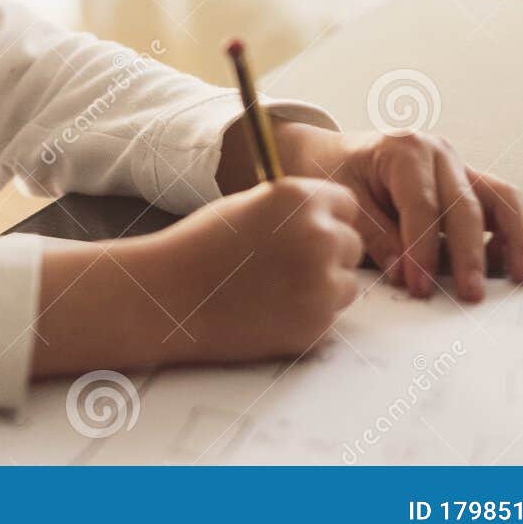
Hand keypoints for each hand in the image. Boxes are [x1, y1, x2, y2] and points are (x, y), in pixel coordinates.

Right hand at [145, 177, 364, 363]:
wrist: (170, 296)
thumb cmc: (201, 247)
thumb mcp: (248, 206)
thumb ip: (291, 209)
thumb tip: (326, 216)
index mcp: (300, 199)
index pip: (347, 205)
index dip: (328, 218)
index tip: (309, 230)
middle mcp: (319, 236)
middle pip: (352, 244)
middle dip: (328, 254)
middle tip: (287, 264)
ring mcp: (321, 284)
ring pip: (346, 283)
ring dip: (323, 286)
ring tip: (275, 287)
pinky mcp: (316, 324)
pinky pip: (330, 316)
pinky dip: (308, 314)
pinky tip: (270, 308)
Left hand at [268, 121, 522, 301]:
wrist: (334, 152)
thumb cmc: (335, 173)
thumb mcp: (341, 200)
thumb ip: (374, 235)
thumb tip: (405, 274)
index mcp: (403, 149)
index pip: (422, 206)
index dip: (424, 250)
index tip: (419, 287)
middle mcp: (438, 152)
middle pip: (465, 206)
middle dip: (468, 255)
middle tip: (469, 295)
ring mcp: (458, 165)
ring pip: (500, 198)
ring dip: (514, 239)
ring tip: (522, 277)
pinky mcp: (468, 181)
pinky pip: (500, 203)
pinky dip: (512, 232)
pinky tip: (513, 264)